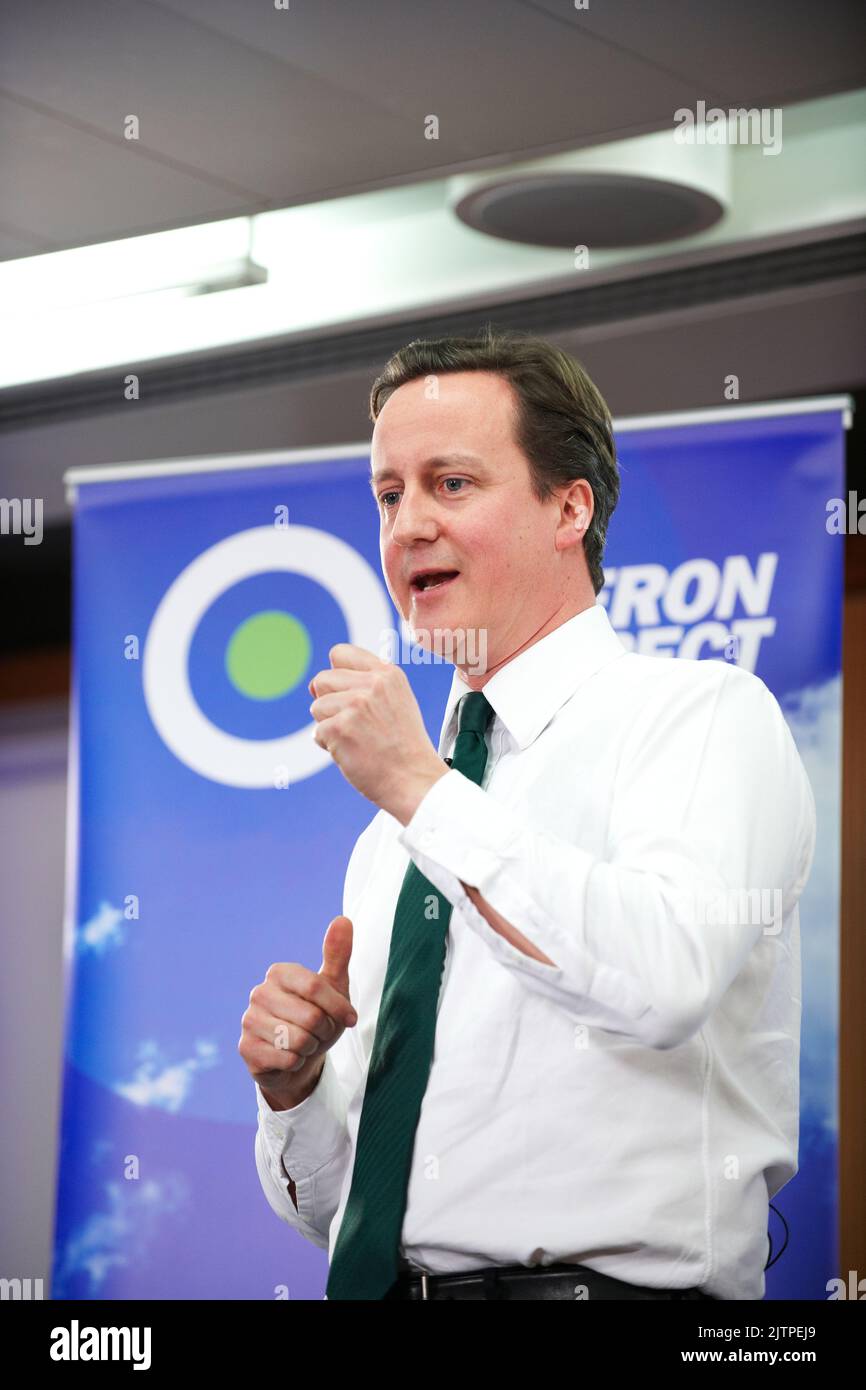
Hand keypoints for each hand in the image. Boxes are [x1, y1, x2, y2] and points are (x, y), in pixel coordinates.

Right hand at [238, 914, 356, 1110]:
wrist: (299, 1059)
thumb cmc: (318, 1018)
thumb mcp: (334, 987)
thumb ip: (338, 954)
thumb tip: (343, 919)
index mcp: (279, 972)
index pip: (316, 987)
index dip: (339, 1008)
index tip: (350, 1018)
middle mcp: (259, 992)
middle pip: (311, 1017)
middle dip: (324, 1031)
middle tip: (318, 1032)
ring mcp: (249, 1020)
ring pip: (299, 1040)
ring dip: (310, 1048)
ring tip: (303, 1044)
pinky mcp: (246, 1048)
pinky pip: (286, 1060)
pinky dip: (297, 1063)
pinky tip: (289, 1057)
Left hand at [308, 643, 448, 821]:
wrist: (415, 780)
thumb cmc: (403, 746)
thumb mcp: (397, 701)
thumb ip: (366, 684)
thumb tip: (315, 683)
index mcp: (387, 673)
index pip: (340, 653)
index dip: (336, 675)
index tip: (346, 695)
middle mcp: (372, 684)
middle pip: (322, 679)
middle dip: (329, 703)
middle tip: (354, 725)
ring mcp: (355, 705)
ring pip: (317, 707)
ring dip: (329, 726)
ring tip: (357, 740)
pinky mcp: (340, 728)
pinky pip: (317, 732)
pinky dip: (329, 747)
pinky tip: (353, 753)